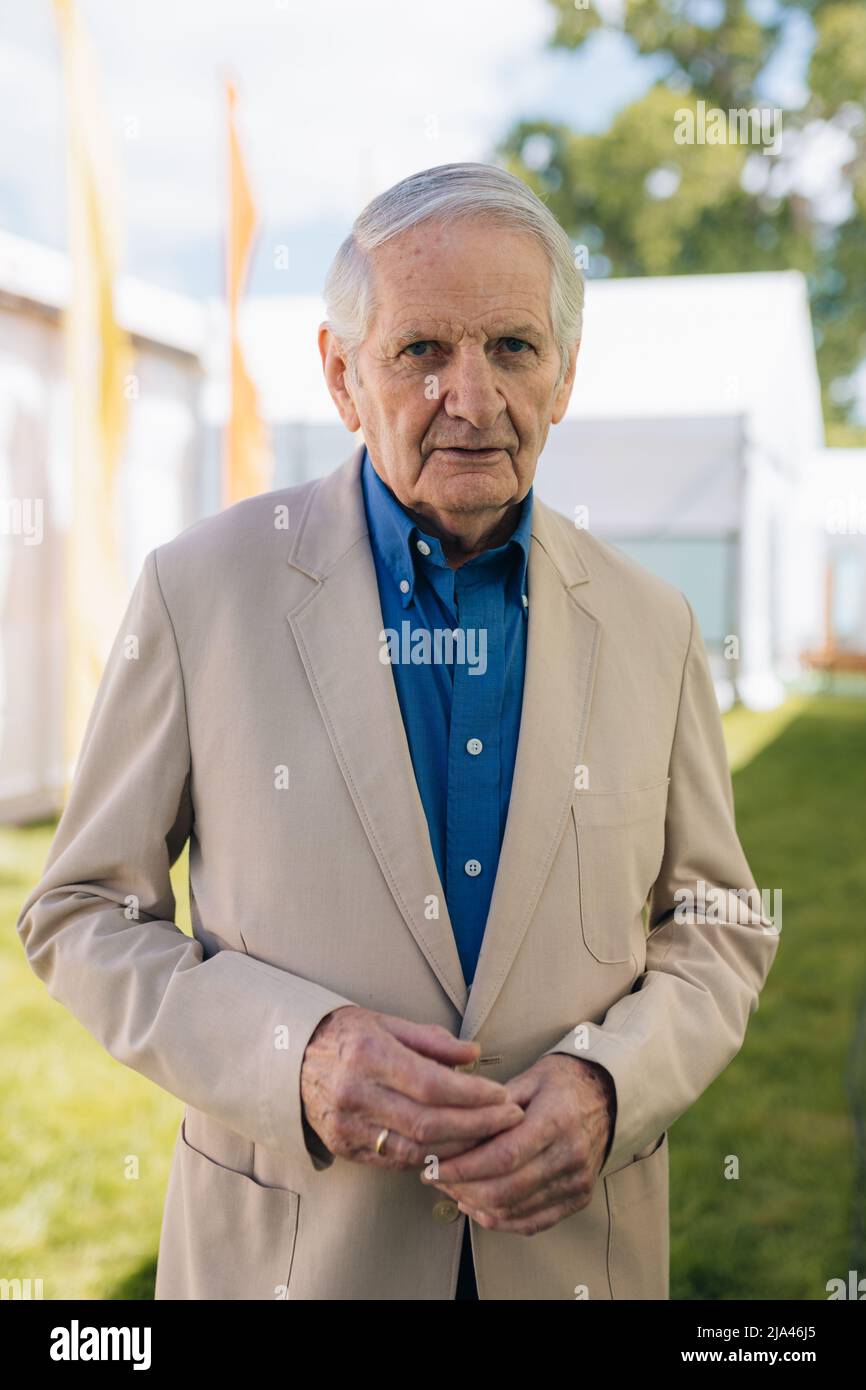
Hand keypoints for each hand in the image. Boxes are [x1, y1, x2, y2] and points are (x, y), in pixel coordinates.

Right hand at [300, 1005, 524, 1169]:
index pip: (432, 1085)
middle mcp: (355, 1093)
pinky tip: (455, 1147)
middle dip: (478, 1125)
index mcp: (368, 1054)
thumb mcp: (386, 1022)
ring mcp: (346, 1125)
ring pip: (416, 1149)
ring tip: (491, 1137)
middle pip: (429, 1123)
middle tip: (510, 1119)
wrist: (289, 1057)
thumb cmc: (346, 1035)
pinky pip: (396, 1160)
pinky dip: (431, 1156)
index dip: (473, 1095)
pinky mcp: (343, 1147)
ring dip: (460, 1147)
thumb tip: (474, 1054)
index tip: (502, 1096)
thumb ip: (431, 1040)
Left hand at [421, 1054, 615, 1234]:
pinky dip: (498, 1219)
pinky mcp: (578, 1198)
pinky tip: (475, 1205)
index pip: (504, 1155)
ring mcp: (577, 1181)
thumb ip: (493, 1105)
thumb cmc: (561, 1083)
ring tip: (450, 1188)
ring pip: (514, 1210)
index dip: (463, 1167)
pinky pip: (531, 1222)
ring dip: (474, 1204)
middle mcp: (570, 1155)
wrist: (606, 1096)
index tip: (433, 1166)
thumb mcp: (528, 1079)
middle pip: (506, 1189)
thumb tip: (451, 1128)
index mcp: (557, 1120)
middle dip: (462, 1188)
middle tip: (434, 1177)